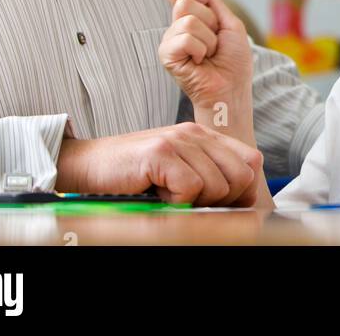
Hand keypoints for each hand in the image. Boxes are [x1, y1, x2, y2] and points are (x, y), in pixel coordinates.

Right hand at [56, 123, 262, 206]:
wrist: (87, 166)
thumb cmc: (133, 176)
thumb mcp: (179, 173)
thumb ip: (209, 177)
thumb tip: (244, 206)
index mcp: (205, 136)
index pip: (251, 161)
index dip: (245, 190)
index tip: (224, 206)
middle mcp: (195, 134)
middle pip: (242, 175)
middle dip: (224, 200)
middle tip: (192, 203)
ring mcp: (178, 141)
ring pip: (218, 185)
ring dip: (195, 202)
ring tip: (169, 195)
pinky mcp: (160, 153)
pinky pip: (191, 188)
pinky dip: (177, 202)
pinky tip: (158, 194)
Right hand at [159, 0, 252, 112]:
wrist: (232, 87)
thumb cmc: (233, 60)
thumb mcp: (230, 23)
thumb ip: (212, 2)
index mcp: (192, 16)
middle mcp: (178, 26)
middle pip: (185, 2)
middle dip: (209, 21)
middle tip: (214, 40)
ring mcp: (170, 40)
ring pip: (188, 22)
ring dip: (208, 40)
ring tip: (209, 53)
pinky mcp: (166, 55)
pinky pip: (184, 39)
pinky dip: (200, 49)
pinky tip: (199, 61)